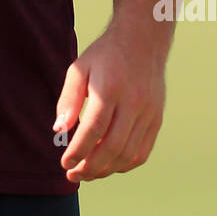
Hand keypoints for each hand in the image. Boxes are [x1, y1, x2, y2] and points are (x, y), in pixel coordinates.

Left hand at [52, 22, 165, 182]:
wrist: (143, 40)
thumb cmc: (105, 56)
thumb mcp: (79, 69)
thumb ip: (68, 99)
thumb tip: (59, 130)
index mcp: (110, 88)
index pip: (93, 129)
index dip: (78, 151)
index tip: (64, 163)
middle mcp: (133, 102)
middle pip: (112, 147)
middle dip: (90, 168)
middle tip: (73, 175)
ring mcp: (149, 112)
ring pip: (128, 154)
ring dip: (106, 170)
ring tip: (87, 174)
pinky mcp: (157, 119)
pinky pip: (143, 151)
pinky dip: (125, 165)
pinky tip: (109, 166)